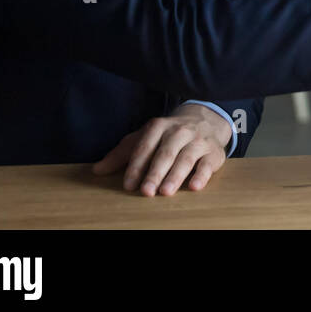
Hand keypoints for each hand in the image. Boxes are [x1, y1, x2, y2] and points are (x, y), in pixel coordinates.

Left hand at [91, 104, 231, 195]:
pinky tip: (194, 186)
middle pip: (166, 153)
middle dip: (155, 173)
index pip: (145, 147)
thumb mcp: (144, 138)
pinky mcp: (214, 152)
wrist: (205, 120)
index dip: (136, 166)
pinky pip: (207, 164)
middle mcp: (179, 131)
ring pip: (186, 158)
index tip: (128, 185)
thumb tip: (97, 170)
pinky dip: (202, 175)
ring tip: (166, 191)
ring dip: (176, 175)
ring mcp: (198, 141)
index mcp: (158, 126)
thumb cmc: (168, 135)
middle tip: (146, 191)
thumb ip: (121, 154)